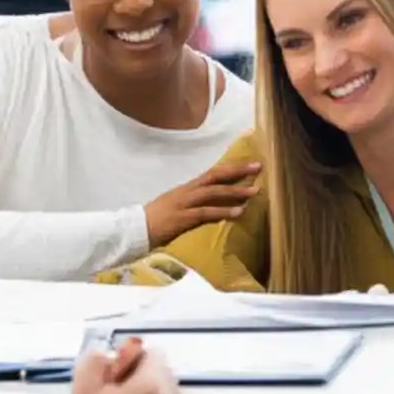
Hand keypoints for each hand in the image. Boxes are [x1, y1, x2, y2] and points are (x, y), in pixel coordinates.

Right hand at [58, 340, 184, 393]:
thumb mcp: (84, 384)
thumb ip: (98, 357)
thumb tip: (111, 350)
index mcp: (153, 384)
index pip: (154, 352)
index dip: (131, 357)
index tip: (115, 373)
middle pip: (162, 369)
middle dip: (141, 372)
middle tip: (116, 389)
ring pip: (166, 388)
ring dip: (149, 388)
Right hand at [144, 161, 260, 246]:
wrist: (135, 229)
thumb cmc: (157, 219)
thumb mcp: (179, 207)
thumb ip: (197, 204)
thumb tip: (216, 207)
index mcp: (187, 188)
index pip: (213, 173)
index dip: (232, 168)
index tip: (250, 164)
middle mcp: (188, 191)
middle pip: (216, 177)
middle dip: (238, 172)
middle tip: (258, 167)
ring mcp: (185, 203)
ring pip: (214, 193)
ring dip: (235, 192)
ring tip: (254, 192)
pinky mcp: (183, 217)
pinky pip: (206, 213)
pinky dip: (223, 212)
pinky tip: (238, 212)